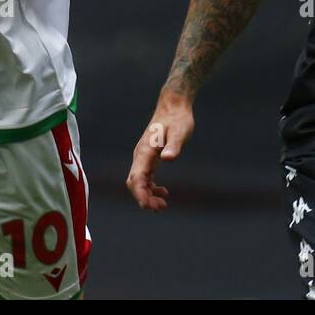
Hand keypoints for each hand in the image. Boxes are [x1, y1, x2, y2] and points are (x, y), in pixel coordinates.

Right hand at [126, 88, 194, 210]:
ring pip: (139, 181)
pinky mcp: (149, 157)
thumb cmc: (178, 119)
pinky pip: (145, 177)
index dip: (140, 194)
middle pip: (134, 182)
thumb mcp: (180, 132)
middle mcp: (140, 155)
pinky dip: (151, 187)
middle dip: (143, 198)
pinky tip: (163, 192)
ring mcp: (144, 156)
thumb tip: (168, 158)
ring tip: (163, 205)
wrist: (174, 106)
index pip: (136, 178)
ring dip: (147, 195)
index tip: (149, 206)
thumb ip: (174, 145)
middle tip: (160, 208)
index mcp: (145, 151)